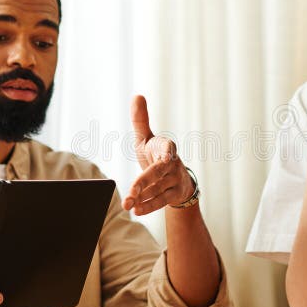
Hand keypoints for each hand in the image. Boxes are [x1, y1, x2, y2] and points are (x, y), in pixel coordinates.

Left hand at [122, 95, 195, 215]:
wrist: (178, 178)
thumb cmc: (157, 155)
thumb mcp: (147, 138)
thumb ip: (141, 120)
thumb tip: (137, 96)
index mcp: (167, 148)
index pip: (164, 151)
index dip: (160, 155)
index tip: (155, 156)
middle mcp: (173, 164)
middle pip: (158, 172)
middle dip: (143, 182)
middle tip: (130, 192)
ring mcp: (174, 180)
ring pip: (158, 189)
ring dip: (143, 197)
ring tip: (128, 204)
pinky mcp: (173, 194)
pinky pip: (161, 201)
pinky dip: (149, 206)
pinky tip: (137, 210)